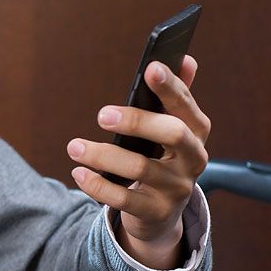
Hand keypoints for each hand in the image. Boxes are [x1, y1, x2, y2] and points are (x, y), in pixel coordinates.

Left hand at [65, 55, 210, 267]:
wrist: (160, 213)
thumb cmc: (160, 158)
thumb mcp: (170, 129)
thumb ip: (176, 96)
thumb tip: (185, 58)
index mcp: (196, 132)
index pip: (186, 105)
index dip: (170, 87)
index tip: (150, 67)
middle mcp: (193, 159)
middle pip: (173, 135)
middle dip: (137, 121)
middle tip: (101, 115)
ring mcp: (177, 188)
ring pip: (141, 169)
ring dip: (102, 155)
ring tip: (74, 146)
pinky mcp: (156, 212)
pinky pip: (125, 200)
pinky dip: (98, 185)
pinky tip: (78, 172)